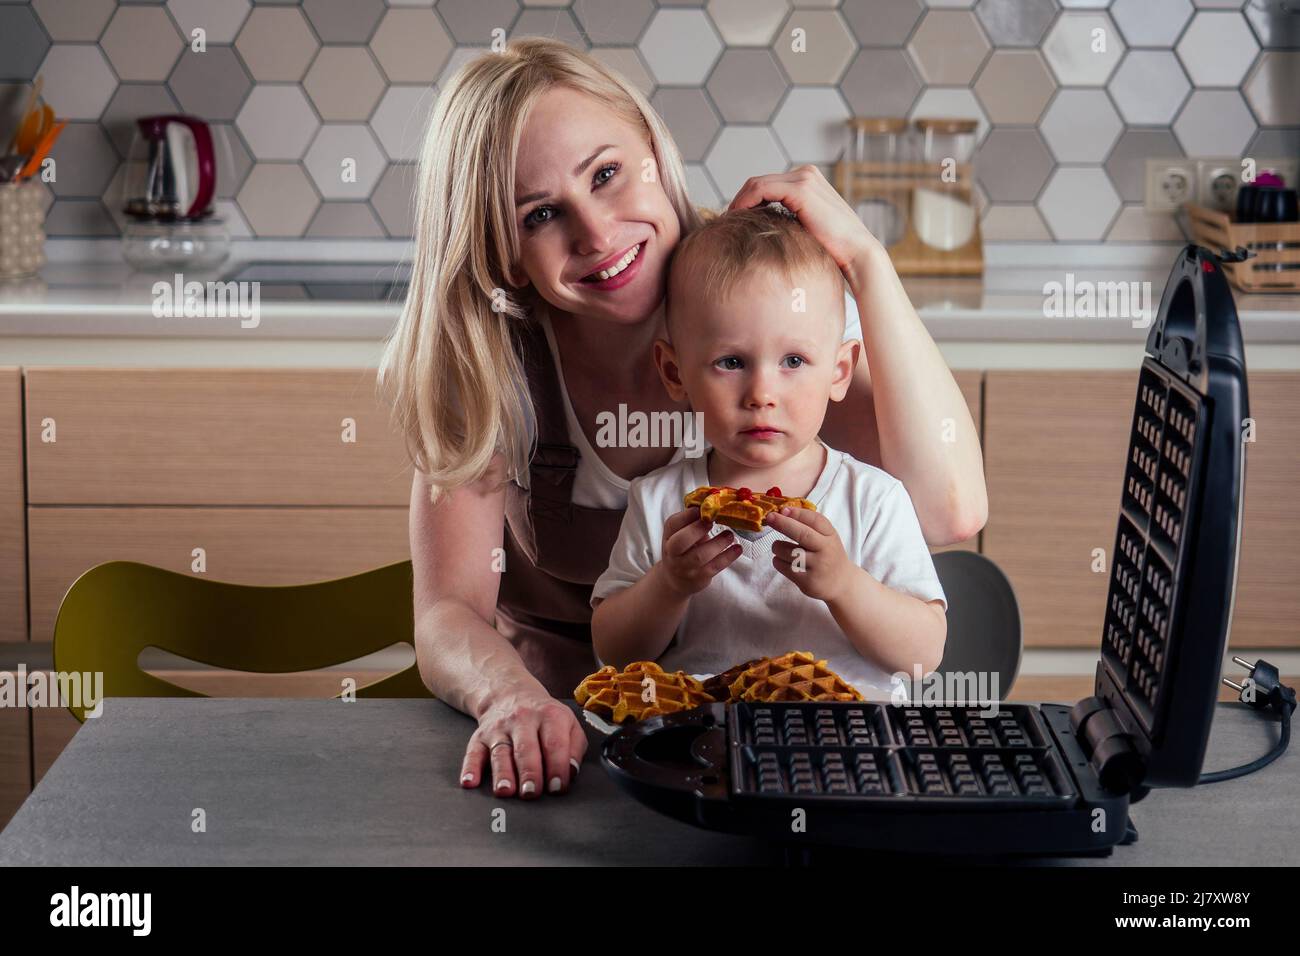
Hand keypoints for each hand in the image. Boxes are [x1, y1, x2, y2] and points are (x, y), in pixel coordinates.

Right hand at [460, 688, 585, 798]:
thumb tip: (571, 773)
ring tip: (505, 790)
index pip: (554, 743)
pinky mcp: (480, 736)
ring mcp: (499, 728)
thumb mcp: (569, 723)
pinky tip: (470, 782)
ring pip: (500, 752)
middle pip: (526, 749)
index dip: (557, 767)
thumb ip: (575, 749)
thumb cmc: (544, 717)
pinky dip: (470, 768)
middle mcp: (523, 720)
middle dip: (529, 772)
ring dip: (502, 773)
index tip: (557, 787)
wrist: (510, 692)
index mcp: (550, 716)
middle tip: (532, 793)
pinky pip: (473, 752)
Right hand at [658, 506, 741, 596]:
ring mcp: (686, 567)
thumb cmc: (683, 550)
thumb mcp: (681, 535)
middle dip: (698, 529)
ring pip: (700, 556)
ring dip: (718, 543)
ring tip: (730, 534)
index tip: (701, 508)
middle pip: (681, 542)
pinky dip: (728, 556)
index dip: (686, 516)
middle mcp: (673, 553)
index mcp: (668, 537)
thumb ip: (692, 521)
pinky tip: (737, 548)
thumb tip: (712, 500)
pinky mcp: (700, 577)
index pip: (672, 524)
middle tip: (713, 521)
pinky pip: (715, 566)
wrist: (677, 579)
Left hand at [727, 164, 881, 285]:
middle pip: (758, 182)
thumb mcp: (804, 229)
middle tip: (726, 224)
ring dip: (739, 202)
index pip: (765, 185)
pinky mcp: (801, 189)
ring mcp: (804, 178)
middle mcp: (805, 174)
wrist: (856, 253)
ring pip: (756, 184)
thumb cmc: (832, 249)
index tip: (733, 223)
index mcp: (807, 180)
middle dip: (739, 202)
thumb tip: (759, 231)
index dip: (745, 202)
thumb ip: (787, 221)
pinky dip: (745, 202)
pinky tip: (738, 219)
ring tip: (729, 224)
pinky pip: (761, 189)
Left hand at [765, 505, 854, 602]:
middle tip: (770, 517)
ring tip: (778, 547)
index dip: (798, 513)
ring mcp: (818, 567)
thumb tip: (784, 511)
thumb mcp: (827, 538)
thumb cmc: (828, 555)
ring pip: (789, 552)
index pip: (815, 521)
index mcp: (831, 536)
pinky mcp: (808, 582)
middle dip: (784, 524)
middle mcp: (826, 551)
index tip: (783, 509)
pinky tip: (781, 559)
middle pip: (803, 534)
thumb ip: (810, 525)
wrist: (842, 584)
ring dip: (777, 546)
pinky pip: (785, 567)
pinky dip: (778, 561)